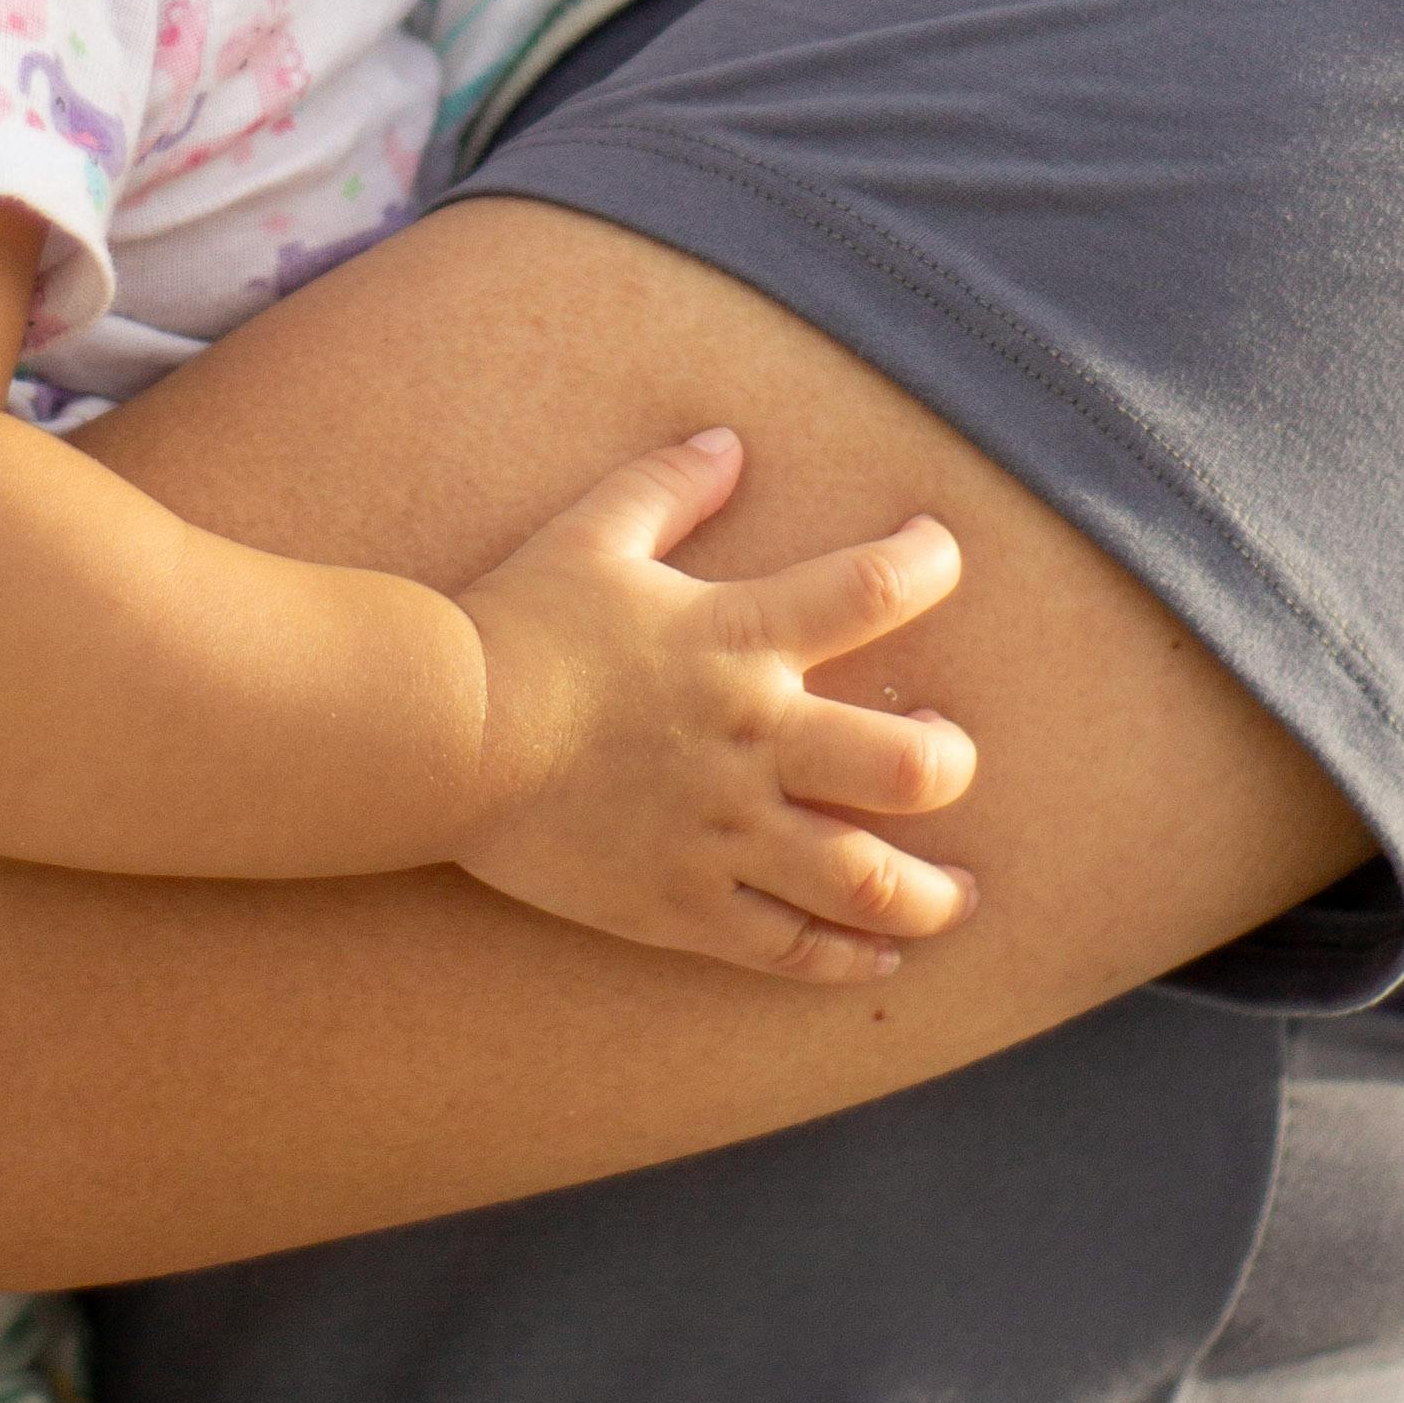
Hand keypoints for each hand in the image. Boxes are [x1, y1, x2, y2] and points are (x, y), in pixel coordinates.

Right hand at [453, 441, 975, 976]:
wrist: (447, 733)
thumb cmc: (518, 624)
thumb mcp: (592, 533)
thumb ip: (667, 486)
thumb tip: (729, 442)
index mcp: (739, 637)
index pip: (874, 588)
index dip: (928, 561)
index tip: (939, 553)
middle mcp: (755, 739)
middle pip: (911, 766)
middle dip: (950, 762)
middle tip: (945, 754)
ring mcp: (726, 832)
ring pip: (869, 880)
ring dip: (930, 894)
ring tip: (956, 896)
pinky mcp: (686, 906)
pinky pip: (790, 947)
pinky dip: (847, 960)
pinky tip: (877, 957)